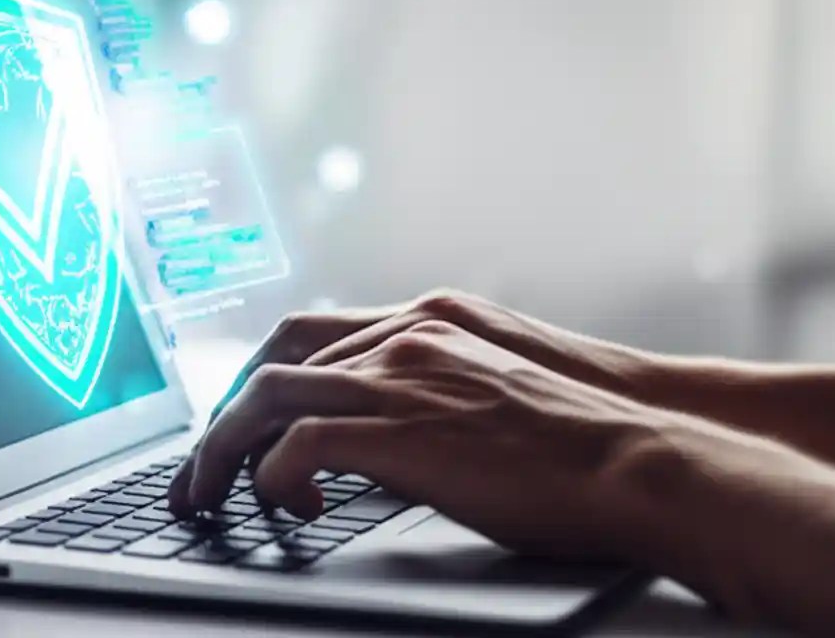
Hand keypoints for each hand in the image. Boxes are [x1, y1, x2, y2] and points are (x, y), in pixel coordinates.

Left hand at [170, 319, 671, 559]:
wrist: (634, 457)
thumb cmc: (576, 442)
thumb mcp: (489, 394)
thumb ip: (430, 393)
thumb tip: (386, 436)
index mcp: (421, 325)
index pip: (303, 333)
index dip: (255, 377)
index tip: (235, 420)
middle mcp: (401, 339)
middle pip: (271, 364)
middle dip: (222, 421)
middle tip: (200, 473)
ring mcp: (399, 381)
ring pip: (266, 399)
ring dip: (224, 451)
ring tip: (213, 498)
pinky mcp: (401, 432)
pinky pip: (298, 445)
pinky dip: (277, 478)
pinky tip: (298, 509)